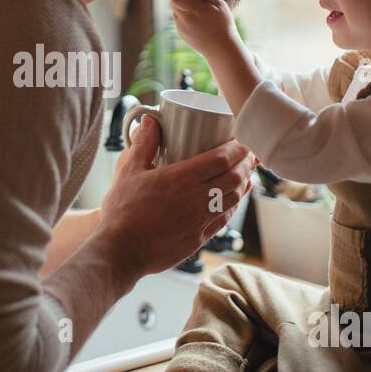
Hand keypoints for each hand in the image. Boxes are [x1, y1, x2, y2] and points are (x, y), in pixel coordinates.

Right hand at [93, 115, 254, 281]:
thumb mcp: (128, 172)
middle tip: (249, 155)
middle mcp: (195, 199)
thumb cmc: (121, 211)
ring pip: (233, 199)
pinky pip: (224, 219)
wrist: (121, 251)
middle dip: (246, 164)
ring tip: (246, 174)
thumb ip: (143, 144)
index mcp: (179, 179)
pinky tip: (233, 200)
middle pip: (234, 178)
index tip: (241, 141)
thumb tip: (150, 120)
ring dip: (244, 184)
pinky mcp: (199, 239)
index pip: (220, 159)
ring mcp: (199, 221)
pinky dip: (233, 205)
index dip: (237, 148)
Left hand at [171, 0, 237, 57]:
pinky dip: (184, 20)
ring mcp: (180, 28)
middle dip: (181, 1)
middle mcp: (183, 19)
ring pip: (175, 13)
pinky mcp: (181, 35)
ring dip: (183, 11)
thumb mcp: (220, 6)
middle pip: (173, 5)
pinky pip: (178, 23)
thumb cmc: (223, 26)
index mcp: (192, 9)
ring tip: (198, 14)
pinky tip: (198, 23)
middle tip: (196, 3)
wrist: (221, 49)